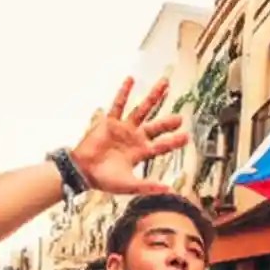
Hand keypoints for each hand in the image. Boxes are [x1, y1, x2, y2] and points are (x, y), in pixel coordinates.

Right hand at [70, 77, 188, 194]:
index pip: (161, 146)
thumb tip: (169, 190)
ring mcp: (123, 128)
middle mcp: (134, 138)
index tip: (186, 137)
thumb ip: (148, 186)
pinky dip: (124, 92)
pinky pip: (118, 104)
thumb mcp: (129, 185)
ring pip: (141, 110)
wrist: (83, 171)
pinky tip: (131, 80)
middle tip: (180, 118)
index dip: (173, 141)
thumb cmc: (105, 180)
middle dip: (168, 122)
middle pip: (155, 126)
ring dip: (153, 97)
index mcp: (140, 152)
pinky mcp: (110, 122)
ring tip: (165, 84)